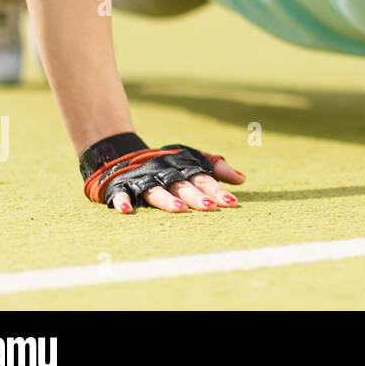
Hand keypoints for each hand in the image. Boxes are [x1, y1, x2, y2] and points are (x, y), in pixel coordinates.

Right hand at [83, 143, 246, 213]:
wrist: (128, 154)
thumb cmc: (170, 163)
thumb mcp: (195, 161)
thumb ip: (218, 169)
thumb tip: (242, 179)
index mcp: (184, 169)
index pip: (204, 180)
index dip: (217, 191)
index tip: (232, 202)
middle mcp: (166, 174)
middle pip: (183, 186)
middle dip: (196, 196)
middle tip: (210, 206)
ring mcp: (144, 180)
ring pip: (157, 191)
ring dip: (168, 200)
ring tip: (180, 209)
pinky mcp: (123, 186)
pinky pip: (122, 194)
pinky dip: (122, 201)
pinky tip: (126, 211)